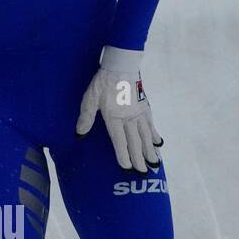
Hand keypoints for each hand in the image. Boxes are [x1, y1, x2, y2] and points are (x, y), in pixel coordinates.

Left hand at [76, 45, 163, 172]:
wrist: (121, 66)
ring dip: (150, 151)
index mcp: (114, 117)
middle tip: (144, 173)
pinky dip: (155, 135)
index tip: (127, 168)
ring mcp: (139, 113)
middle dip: (139, 158)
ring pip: (146, 136)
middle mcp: (129, 118)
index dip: (123, 155)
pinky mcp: (145, 107)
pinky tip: (158, 143)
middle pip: (135, 142)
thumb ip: (86, 117)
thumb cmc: (103, 82)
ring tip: (155, 163)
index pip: (119, 141)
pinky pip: (151, 125)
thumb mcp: (90, 98)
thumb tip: (79, 134)